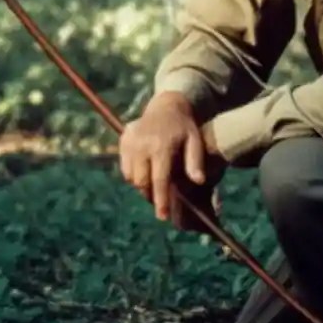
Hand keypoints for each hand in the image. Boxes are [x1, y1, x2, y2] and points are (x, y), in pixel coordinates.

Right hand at [119, 92, 225, 230]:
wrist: (167, 107)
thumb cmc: (185, 128)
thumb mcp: (195, 141)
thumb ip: (195, 161)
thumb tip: (199, 181)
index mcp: (162, 145)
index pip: (159, 179)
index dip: (161, 200)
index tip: (162, 216)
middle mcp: (142, 144)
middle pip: (142, 182)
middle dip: (151, 195)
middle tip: (161, 200)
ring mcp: (130, 142)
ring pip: (131, 177)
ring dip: (142, 186)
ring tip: (155, 184)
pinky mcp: (123, 141)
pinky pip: (125, 169)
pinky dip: (134, 175)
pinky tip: (147, 171)